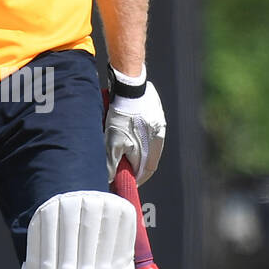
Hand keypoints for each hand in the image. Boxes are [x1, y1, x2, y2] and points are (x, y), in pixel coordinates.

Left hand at [104, 67, 165, 185]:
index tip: (126, 182)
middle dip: (134, 163)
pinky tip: (123, 129)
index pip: (147, 170)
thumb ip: (112, 164)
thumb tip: (109, 179)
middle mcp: (159, 135)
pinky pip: (144, 127)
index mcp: (153, 146)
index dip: (136, 179)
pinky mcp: (153, 109)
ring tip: (119, 146)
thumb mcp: (113, 144)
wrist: (128, 85)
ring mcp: (157, 121)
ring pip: (146, 141)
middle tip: (120, 166)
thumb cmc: (121, 116)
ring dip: (134, 147)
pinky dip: (135, 132)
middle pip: (147, 156)